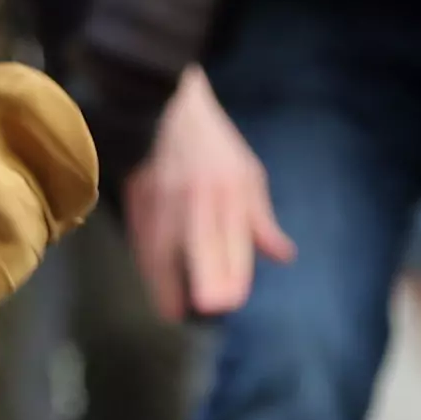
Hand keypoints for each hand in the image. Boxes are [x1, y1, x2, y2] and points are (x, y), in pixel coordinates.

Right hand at [125, 67, 294, 321]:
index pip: (233, 243)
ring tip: (171, 311)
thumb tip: (283, 257)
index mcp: (229, 193)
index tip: (227, 302)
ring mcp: (164, 200)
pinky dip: (147, 264)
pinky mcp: (137, 200)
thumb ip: (262, 221)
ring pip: (164, 249)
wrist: (162, 108)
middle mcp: (198, 199)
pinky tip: (153, 282)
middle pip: (200, 248)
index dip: (231, 275)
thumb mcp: (248, 175)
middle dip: (203, 283)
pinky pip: (142, 240)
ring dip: (166, 283)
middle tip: (202, 311)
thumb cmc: (213, 145)